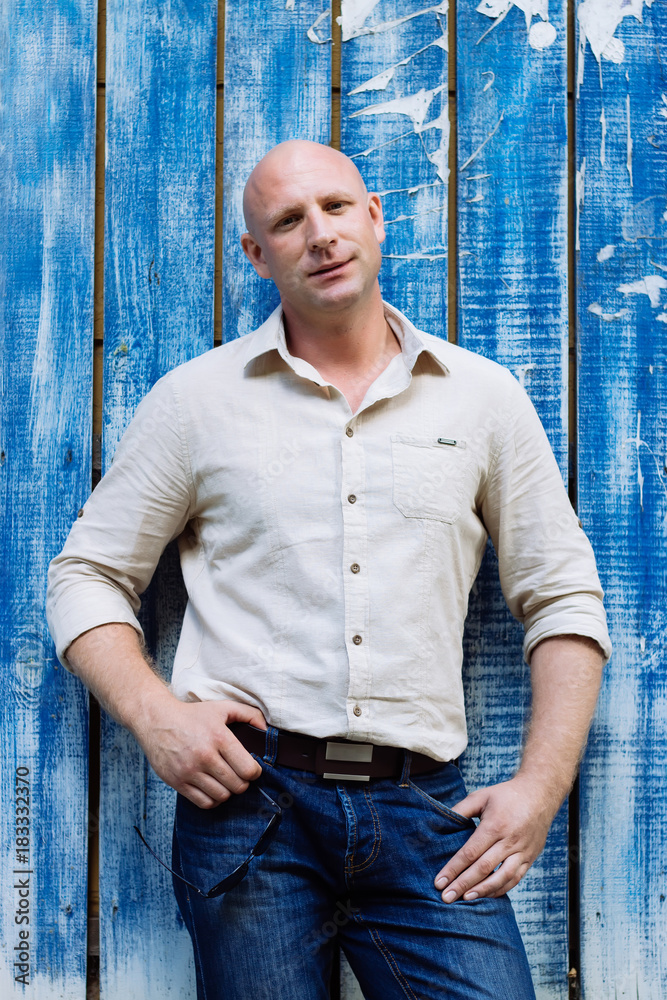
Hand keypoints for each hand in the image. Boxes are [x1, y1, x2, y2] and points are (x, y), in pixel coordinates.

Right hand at [135, 697, 266, 808]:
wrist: (157, 720)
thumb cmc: (192, 715)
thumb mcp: (222, 707)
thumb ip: (249, 714)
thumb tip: (267, 731)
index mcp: (219, 737)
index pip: (248, 769)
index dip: (255, 772)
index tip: (251, 768)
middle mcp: (205, 756)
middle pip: (237, 785)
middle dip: (243, 782)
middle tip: (238, 775)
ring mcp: (189, 771)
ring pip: (222, 796)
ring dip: (228, 791)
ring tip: (225, 781)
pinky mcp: (177, 782)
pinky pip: (204, 803)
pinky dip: (213, 800)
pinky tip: (213, 789)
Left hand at [433, 775, 558, 901]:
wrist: (539, 795)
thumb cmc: (505, 795)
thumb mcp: (481, 796)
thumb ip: (460, 810)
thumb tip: (439, 823)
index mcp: (495, 825)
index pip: (470, 852)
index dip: (453, 869)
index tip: (439, 882)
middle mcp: (509, 841)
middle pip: (483, 868)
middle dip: (463, 884)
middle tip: (446, 898)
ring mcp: (522, 851)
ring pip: (502, 877)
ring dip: (482, 891)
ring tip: (464, 899)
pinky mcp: (530, 858)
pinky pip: (515, 879)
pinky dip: (500, 889)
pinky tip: (486, 894)